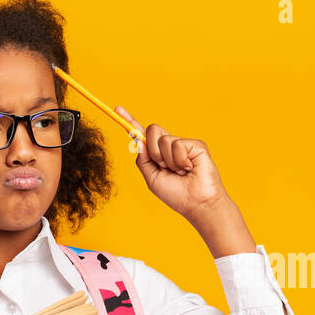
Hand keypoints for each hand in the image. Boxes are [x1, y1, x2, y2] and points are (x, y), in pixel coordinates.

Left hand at [116, 105, 226, 219]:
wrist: (197, 203)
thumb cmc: (176, 195)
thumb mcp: (152, 178)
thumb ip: (143, 159)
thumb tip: (137, 140)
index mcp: (158, 154)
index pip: (143, 135)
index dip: (131, 122)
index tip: (118, 110)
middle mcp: (170, 146)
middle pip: (151, 130)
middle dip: (153, 151)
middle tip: (164, 167)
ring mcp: (183, 144)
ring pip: (164, 139)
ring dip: (167, 160)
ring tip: (180, 171)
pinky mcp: (196, 145)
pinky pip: (177, 144)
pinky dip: (179, 160)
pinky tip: (189, 168)